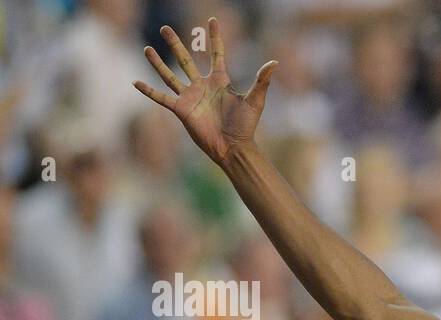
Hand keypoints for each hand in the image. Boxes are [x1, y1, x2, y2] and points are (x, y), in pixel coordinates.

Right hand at [133, 18, 276, 166]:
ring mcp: (190, 97)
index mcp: (220, 81)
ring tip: (147, 49)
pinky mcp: (181, 110)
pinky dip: (149, 91)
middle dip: (175, 44)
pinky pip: (161, 98)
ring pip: (169, 75)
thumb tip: (274, 62)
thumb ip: (262, 81)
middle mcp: (202, 86)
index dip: (215, 37)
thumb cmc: (245, 126)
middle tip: (165, 28)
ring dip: (157, 63)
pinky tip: (136, 82)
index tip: (212, 20)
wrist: (233, 147)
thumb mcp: (255, 101)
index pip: (216, 53)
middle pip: (186, 59)